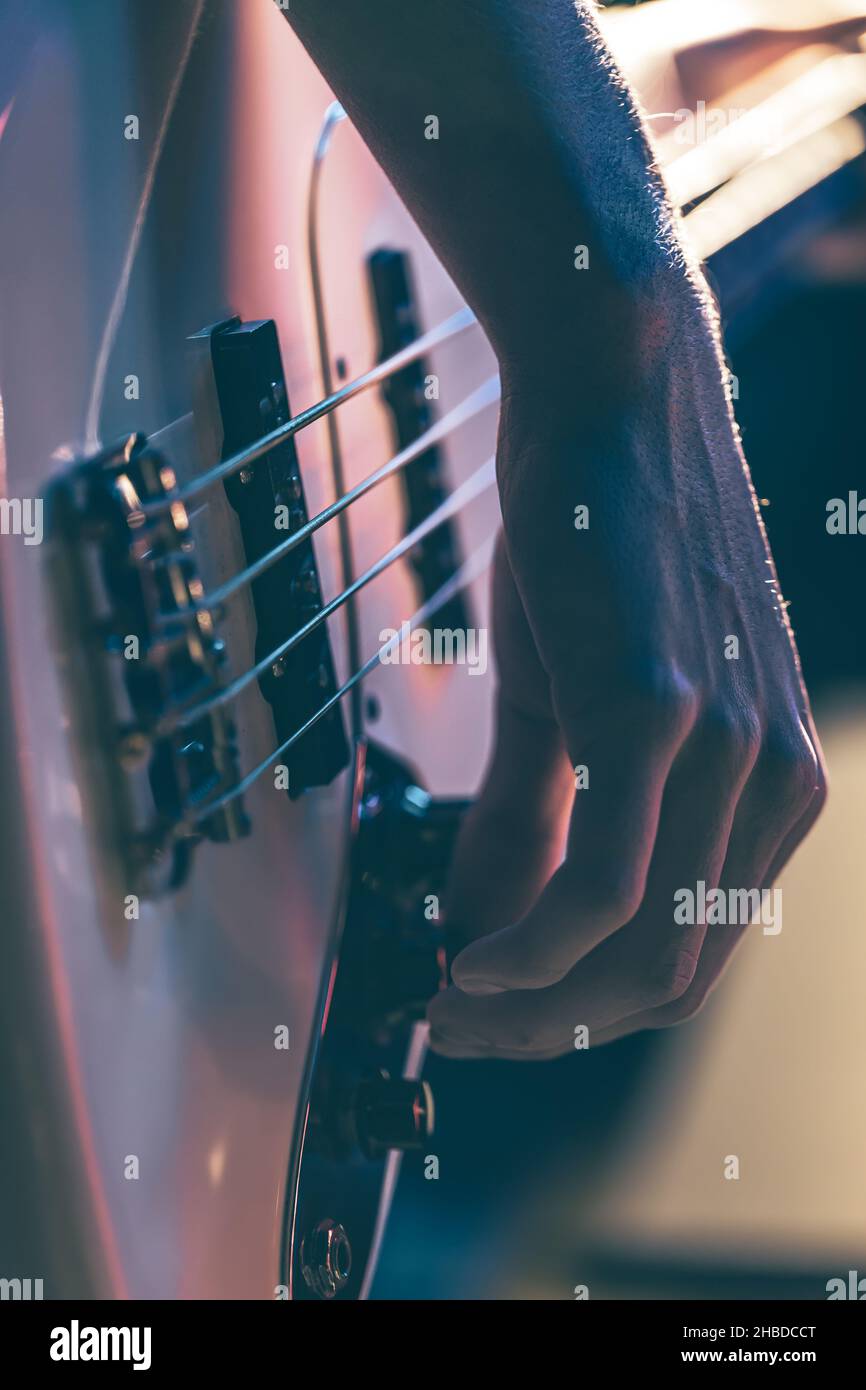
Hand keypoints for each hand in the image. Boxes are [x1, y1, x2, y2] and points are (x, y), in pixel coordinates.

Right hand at [428, 302, 826, 1058]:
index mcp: (772, 788)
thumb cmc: (592, 540)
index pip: (692, 956)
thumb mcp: (566, 700)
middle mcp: (775, 786)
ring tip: (449, 1000)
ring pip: (645, 956)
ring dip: (538, 1007)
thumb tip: (480, 928)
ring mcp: (728, 753)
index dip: (583, 1011)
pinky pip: (603, 887)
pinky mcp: (662, 713)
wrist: (611, 394)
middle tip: (456, 1027)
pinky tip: (471, 960)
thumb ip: (533, 822)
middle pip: (673, 981)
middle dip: (557, 1029)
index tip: (490, 1017)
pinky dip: (533, 952)